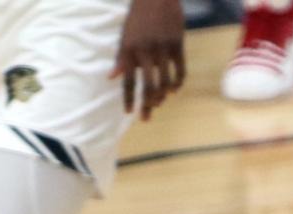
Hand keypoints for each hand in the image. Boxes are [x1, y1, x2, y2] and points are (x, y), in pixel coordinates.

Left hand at [111, 0, 185, 119]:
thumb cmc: (138, 16)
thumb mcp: (125, 35)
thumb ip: (121, 57)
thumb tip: (113, 77)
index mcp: (130, 50)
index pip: (129, 80)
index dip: (129, 99)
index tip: (129, 112)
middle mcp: (146, 52)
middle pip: (148, 87)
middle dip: (147, 105)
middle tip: (146, 118)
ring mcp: (163, 49)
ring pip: (165, 82)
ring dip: (162, 97)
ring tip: (159, 103)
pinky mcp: (177, 45)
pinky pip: (180, 71)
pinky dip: (177, 83)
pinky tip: (174, 90)